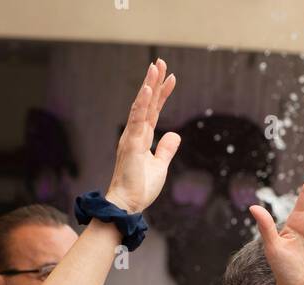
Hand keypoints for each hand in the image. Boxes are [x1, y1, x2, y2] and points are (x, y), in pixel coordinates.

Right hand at [106, 59, 180, 214]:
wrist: (128, 205)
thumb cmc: (140, 188)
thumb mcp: (160, 166)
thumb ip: (166, 150)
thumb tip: (175, 135)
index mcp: (142, 138)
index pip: (153, 111)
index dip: (162, 94)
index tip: (171, 78)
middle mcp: (135, 134)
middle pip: (146, 103)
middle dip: (154, 81)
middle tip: (161, 62)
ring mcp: (131, 137)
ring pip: (141, 105)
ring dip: (149, 85)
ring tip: (155, 66)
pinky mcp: (130, 144)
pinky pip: (137, 119)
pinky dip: (142, 103)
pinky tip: (148, 88)